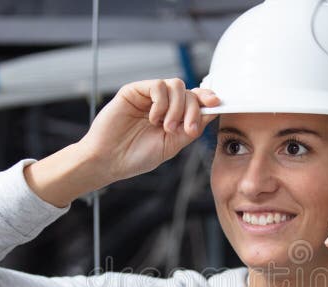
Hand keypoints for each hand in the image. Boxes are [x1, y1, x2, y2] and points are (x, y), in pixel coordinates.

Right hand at [79, 78, 219, 183]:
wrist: (109, 160)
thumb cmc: (136, 156)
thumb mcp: (172, 145)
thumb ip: (191, 128)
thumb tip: (213, 112)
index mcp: (173, 116)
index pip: (195, 100)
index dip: (207, 99)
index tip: (217, 103)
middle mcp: (162, 104)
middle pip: (189, 92)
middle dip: (192, 110)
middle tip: (185, 130)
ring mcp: (148, 96)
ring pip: (176, 85)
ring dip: (177, 108)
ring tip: (166, 127)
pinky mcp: (134, 91)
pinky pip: (157, 86)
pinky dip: (161, 103)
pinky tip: (153, 118)